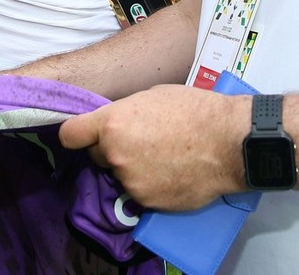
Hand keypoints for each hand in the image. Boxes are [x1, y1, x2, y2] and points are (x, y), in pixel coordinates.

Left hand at [59, 85, 250, 210]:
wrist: (228, 141)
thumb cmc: (194, 110)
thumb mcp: (152, 97)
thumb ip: (124, 114)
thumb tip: (114, 125)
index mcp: (112, 123)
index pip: (70, 134)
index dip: (77, 133)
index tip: (84, 134)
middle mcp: (115, 155)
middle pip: (98, 155)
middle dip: (112, 150)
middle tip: (140, 141)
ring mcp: (131, 181)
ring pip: (120, 175)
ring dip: (133, 169)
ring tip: (163, 157)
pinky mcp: (147, 202)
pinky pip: (139, 192)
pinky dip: (150, 185)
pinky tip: (172, 172)